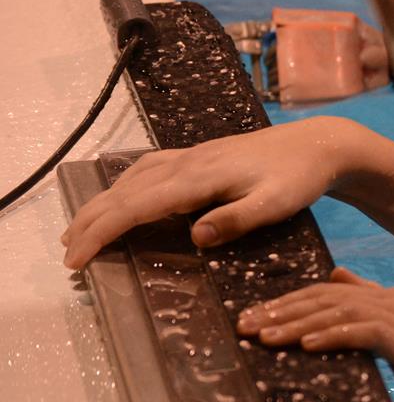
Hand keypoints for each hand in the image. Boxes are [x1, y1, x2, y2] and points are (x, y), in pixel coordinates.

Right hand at [61, 116, 363, 269]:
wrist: (318, 144)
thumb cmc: (300, 178)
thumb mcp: (276, 204)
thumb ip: (237, 219)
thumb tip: (195, 237)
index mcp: (199, 178)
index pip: (136, 207)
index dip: (102, 232)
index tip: (78, 257)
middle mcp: (187, 164)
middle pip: (124, 193)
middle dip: (90, 222)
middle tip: (67, 254)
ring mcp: (191, 157)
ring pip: (131, 180)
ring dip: (102, 204)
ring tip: (80, 230)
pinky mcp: (200, 156)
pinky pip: (148, 169)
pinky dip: (124, 186)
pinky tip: (120, 196)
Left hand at [238, 268, 393, 401]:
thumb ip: (377, 324)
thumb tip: (340, 288)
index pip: (334, 291)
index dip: (291, 301)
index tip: (253, 318)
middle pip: (331, 296)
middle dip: (283, 309)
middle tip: (243, 325)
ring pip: (343, 311)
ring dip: (297, 322)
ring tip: (262, 336)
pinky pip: (366, 332)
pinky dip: (332, 335)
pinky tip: (304, 346)